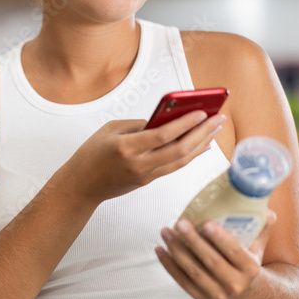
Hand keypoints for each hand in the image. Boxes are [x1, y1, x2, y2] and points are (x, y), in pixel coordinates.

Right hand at [68, 111, 225, 203]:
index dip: (185, 124)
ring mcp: (145, 175)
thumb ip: (136, 125)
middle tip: (217, 119)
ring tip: (214, 131)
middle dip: (202, 133)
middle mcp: (139, 163)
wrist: (81, 186)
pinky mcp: (147, 181)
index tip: (201, 113)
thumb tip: (162, 121)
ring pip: (181, 161)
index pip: (163, 135)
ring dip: (201, 145)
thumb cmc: (90, 155)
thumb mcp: (108, 130)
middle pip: (179, 149)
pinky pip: (174, 167)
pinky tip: (200, 146)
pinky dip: (190, 155)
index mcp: (126, 147)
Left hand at [155, 210, 276, 298]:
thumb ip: (262, 228)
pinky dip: (169, 265)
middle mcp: (234, 284)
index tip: (206, 223)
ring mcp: (217, 294)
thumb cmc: (248, 265)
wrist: (247, 297)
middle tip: (180, 223)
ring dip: (176, 250)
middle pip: (211, 261)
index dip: (220, 238)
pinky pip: (182, 281)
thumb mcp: (258, 248)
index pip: (234, 251)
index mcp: (251, 269)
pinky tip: (160, 250)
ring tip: (166, 231)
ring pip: (193, 271)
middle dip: (193, 241)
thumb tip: (266, 207)